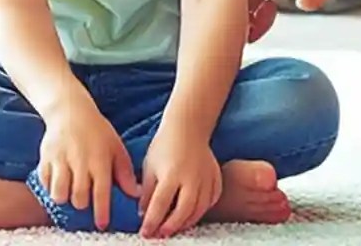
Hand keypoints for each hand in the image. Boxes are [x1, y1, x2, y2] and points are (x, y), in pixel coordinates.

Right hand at [38, 97, 140, 230]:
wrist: (70, 111)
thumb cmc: (97, 131)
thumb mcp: (116, 148)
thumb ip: (125, 172)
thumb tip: (135, 194)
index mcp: (100, 159)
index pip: (101, 192)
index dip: (102, 211)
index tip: (102, 224)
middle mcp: (80, 161)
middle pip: (78, 197)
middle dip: (82, 204)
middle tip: (85, 198)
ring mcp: (60, 160)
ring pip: (59, 194)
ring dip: (64, 198)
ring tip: (70, 191)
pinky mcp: (45, 159)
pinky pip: (45, 183)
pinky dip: (50, 187)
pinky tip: (58, 181)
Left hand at [138, 121, 220, 238]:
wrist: (188, 126)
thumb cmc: (165, 145)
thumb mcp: (150, 167)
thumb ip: (147, 192)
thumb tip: (144, 214)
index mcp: (171, 173)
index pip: (160, 204)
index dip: (152, 222)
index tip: (145, 233)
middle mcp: (191, 177)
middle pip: (184, 210)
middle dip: (171, 226)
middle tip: (161, 234)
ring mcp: (206, 177)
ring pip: (200, 208)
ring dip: (187, 222)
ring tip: (175, 228)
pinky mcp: (216, 176)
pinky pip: (212, 198)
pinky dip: (203, 209)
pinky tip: (193, 213)